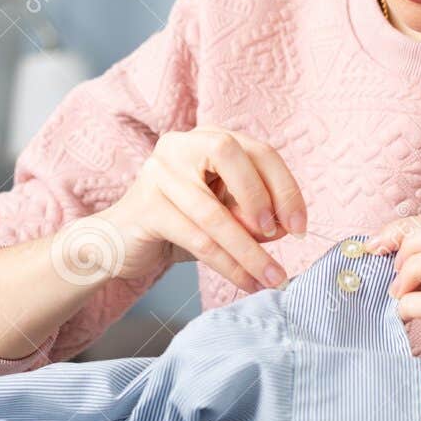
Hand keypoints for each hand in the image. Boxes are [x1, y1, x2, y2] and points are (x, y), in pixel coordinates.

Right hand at [98, 128, 307, 293]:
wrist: (119, 243)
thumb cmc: (179, 225)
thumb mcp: (224, 215)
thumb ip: (253, 215)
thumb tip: (286, 228)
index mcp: (207, 139)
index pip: (258, 151)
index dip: (285, 187)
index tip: (301, 226)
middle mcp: (180, 145)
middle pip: (233, 156)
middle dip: (264, 198)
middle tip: (279, 236)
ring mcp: (159, 172)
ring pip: (214, 211)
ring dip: (249, 250)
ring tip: (272, 276)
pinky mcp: (147, 206)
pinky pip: (197, 238)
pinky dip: (227, 264)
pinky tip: (246, 281)